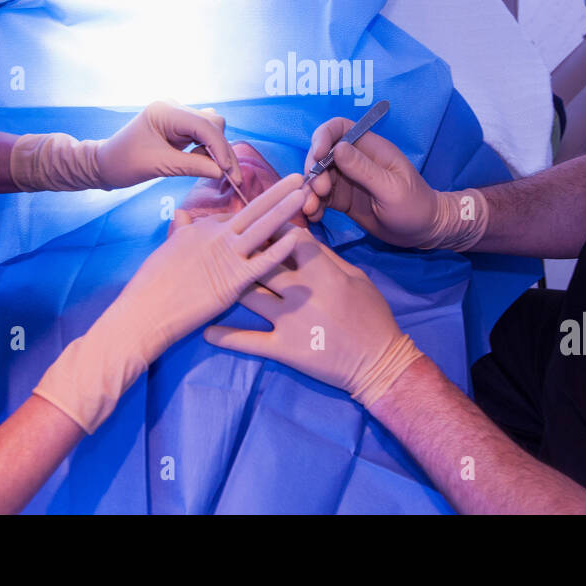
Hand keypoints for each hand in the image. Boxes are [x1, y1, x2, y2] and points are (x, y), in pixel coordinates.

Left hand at [96, 100, 242, 188]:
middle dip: (222, 150)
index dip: (219, 147)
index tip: (228, 171)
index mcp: (164, 111)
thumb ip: (193, 166)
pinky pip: (203, 134)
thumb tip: (222, 171)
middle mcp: (174, 107)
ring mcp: (177, 115)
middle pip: (212, 124)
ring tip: (213, 171)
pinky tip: (205, 163)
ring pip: (211, 128)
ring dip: (217, 150)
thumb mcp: (159, 166)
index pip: (203, 125)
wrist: (105, 164)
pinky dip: (209, 149)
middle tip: (232, 178)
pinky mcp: (180, 125)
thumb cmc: (124, 164)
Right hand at [115, 173, 307, 358]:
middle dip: (278, 193)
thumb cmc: (152, 285)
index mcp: (201, 228)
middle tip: (300, 177)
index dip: (257, 211)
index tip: (275, 204)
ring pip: (262, 227)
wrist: (145, 311)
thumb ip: (180, 231)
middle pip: (253, 209)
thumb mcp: (167, 249)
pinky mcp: (233, 281)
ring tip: (305, 193)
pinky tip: (297, 238)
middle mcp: (216, 235)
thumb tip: (182, 215)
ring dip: (285, 209)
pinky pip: (261, 263)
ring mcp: (226, 256)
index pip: (235, 217)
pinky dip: (279, 250)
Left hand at [204, 228, 422, 406]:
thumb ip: (327, 257)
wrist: (378, 363)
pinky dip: (225, 336)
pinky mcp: (283, 349)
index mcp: (324, 272)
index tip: (259, 222)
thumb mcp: (356, 277)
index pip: (290, 240)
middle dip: (244, 252)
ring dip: (229, 286)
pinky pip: (248, 341)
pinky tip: (206, 331)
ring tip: (209, 279)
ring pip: (250, 296)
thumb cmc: (371, 315)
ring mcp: (289, 322)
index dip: (273, 228)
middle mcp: (302, 293)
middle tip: (225, 245)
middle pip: (263, 263)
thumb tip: (299, 236)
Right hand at [300, 117, 439, 246]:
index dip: (323, 137)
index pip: (339, 128)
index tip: (317, 157)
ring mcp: (347, 179)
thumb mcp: (391, 189)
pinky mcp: (342, 199)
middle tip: (318, 192)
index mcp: (370, 148)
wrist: (422, 232)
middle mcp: (355, 160)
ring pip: (317, 177)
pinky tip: (314, 217)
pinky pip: (320, 197)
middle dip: (313, 170)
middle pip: (321, 153)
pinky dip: (313, 205)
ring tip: (311, 209)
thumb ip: (364, 170)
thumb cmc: (414, 206)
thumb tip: (337, 149)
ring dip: (309, 191)